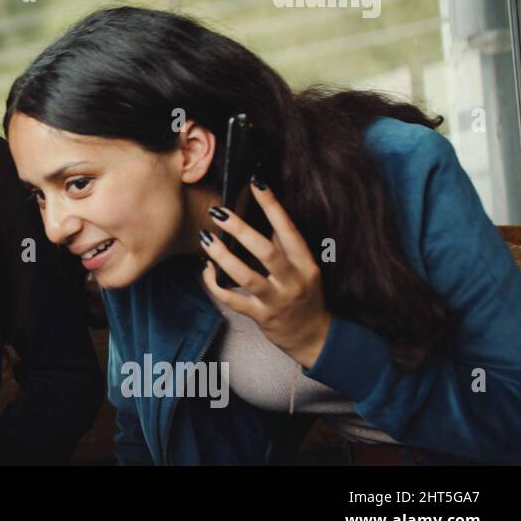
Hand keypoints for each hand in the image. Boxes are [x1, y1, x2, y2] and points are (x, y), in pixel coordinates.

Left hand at [199, 178, 330, 368]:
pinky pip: (233, 300)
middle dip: (240, 230)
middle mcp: (294, 281)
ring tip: (206, 239)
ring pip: (246, 276)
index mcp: (306, 264)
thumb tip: (264, 215)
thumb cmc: (305, 296)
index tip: (256, 182)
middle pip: (266, 251)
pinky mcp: (261, 317)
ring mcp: (277, 300)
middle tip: (218, 212)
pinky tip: (206, 270)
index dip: (272, 205)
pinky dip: (216, 284)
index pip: (289, 229)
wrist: (315, 337)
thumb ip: (285, 246)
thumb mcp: (304, 268)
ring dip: (223, 256)